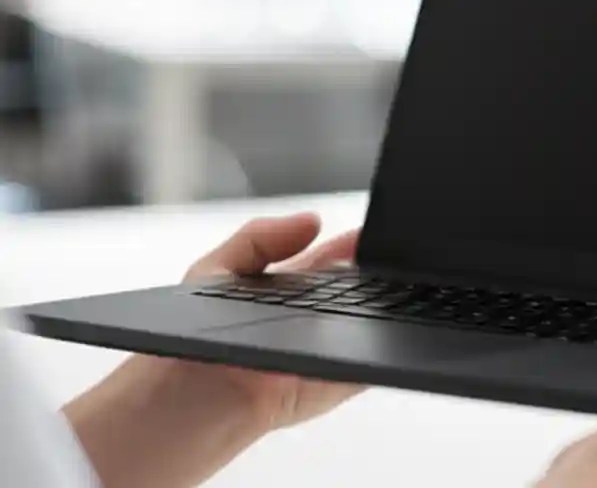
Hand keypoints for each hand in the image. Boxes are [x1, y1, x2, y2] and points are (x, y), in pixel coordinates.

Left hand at [65, 213, 364, 487]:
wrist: (189, 399)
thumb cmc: (190, 341)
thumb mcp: (217, 270)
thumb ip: (260, 238)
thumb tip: (313, 220)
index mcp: (290, 290)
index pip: (334, 261)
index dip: (353, 246)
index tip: (371, 233)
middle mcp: (313, 320)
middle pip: (359, 289)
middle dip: (374, 272)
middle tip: (384, 257)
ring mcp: (330, 352)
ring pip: (370, 323)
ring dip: (379, 307)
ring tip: (383, 288)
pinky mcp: (340, 382)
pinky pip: (371, 360)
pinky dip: (379, 346)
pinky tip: (379, 327)